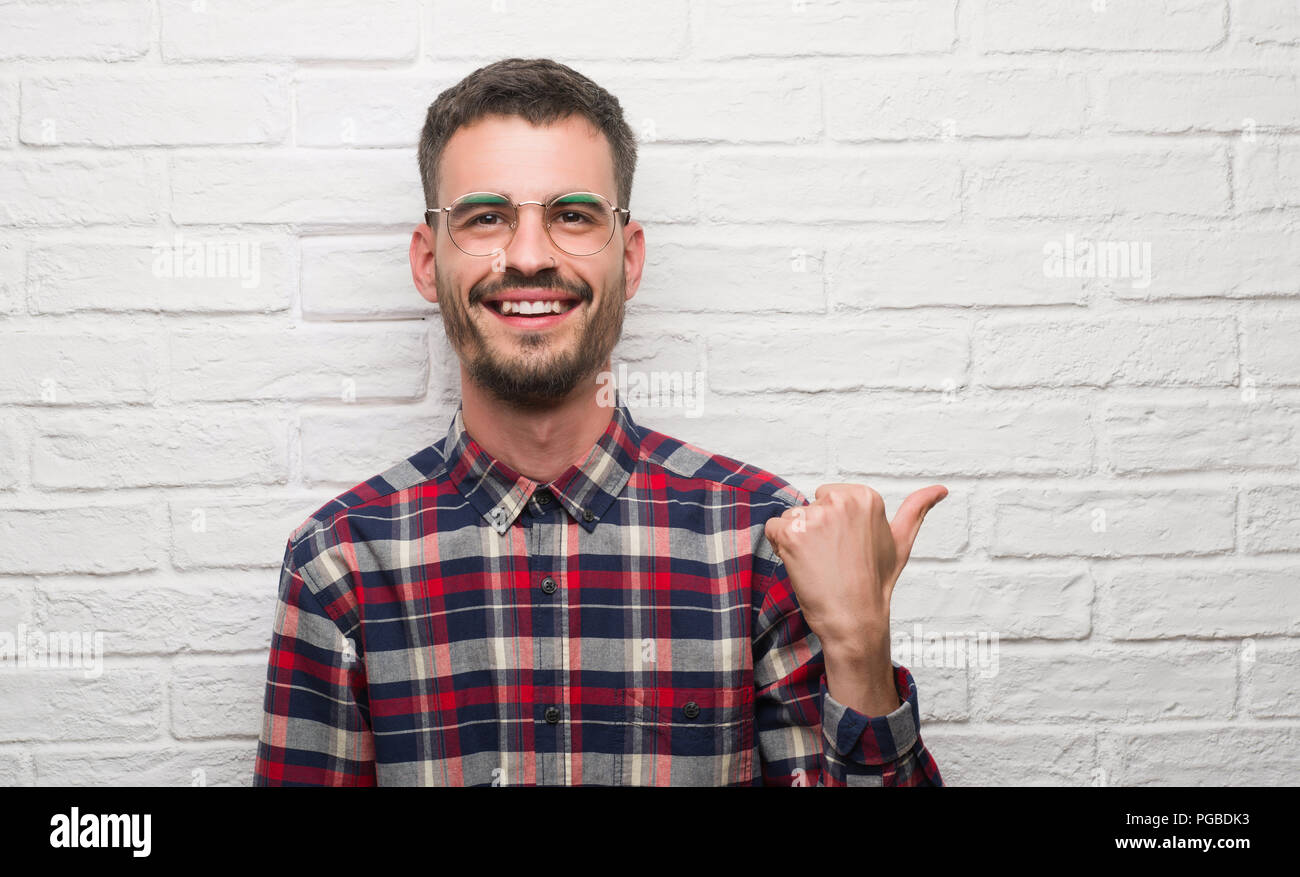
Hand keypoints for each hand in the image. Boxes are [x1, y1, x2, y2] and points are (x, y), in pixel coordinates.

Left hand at [763, 483, 947, 654]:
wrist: (854, 619)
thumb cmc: (876, 583)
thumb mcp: (901, 541)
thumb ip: (917, 509)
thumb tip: (940, 489)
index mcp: (865, 496)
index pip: (828, 496)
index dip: (833, 525)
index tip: (848, 548)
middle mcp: (840, 501)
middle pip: (809, 506)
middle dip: (815, 529)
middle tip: (834, 559)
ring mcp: (815, 516)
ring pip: (791, 518)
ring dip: (797, 540)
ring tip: (820, 564)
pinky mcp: (791, 533)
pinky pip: (772, 529)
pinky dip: (779, 547)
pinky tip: (802, 565)